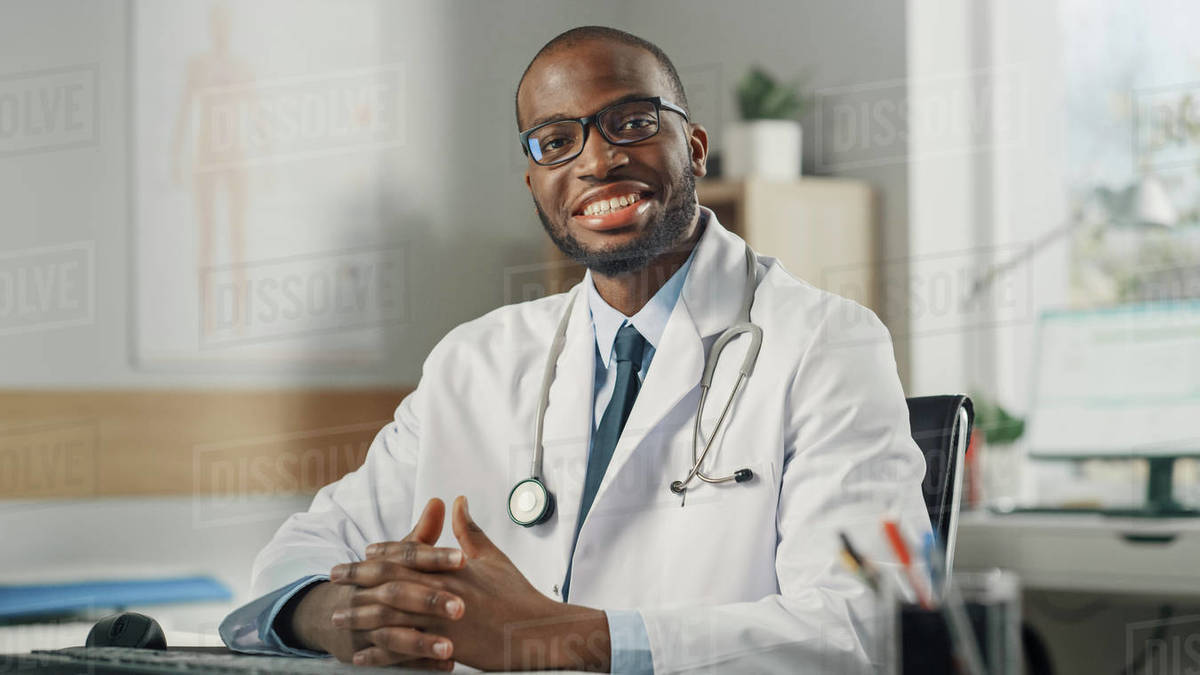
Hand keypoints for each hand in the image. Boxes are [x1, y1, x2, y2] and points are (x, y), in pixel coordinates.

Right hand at [320, 498, 466, 667]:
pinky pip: (392, 661)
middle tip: (462, 607)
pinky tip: (446, 665)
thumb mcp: (397, 558)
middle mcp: (369, 594)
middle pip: (398, 594)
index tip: (464, 559)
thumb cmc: (377, 582)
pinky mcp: (365, 651)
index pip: (407, 557)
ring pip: (392, 633)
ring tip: (451, 647)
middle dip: (429, 600)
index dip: (435, 557)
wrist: (328, 614)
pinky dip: (418, 663)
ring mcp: (364, 625)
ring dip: (421, 641)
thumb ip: (422, 534)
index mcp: (381, 567)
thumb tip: (442, 500)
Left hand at [337, 496, 611, 670]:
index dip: (382, 552)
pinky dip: (377, 652)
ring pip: (387, 615)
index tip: (363, 551)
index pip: (407, 554)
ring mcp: (439, 620)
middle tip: (332, 576)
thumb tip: (459, 501)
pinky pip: (400, 650)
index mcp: (449, 568)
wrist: (537, 631)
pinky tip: (359, 655)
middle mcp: (439, 590)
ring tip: (337, 616)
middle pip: (387, 580)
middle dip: (356, 577)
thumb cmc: (517, 594)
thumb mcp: (493, 557)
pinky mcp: (442, 647)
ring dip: (359, 615)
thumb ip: (471, 530)